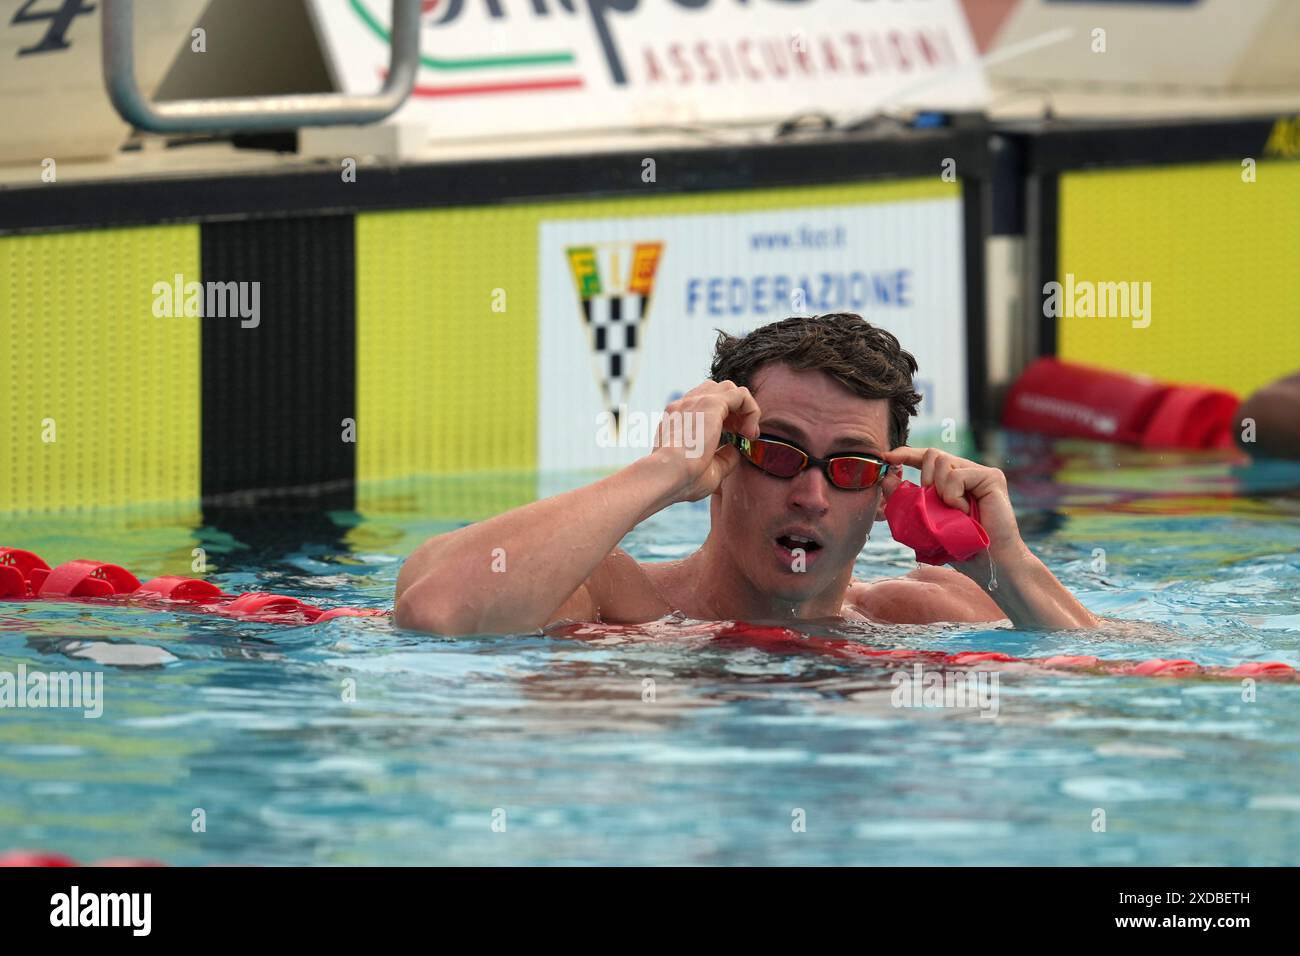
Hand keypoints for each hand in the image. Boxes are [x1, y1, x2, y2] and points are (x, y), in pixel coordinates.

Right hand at [650, 380, 761, 502]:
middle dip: (734, 410)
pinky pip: (741, 395)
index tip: (733, 439)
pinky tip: (750, 432)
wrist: (666, 474)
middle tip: (740, 435)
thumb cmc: (681, 479)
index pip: (704, 405)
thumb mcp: (707, 469)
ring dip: (743, 408)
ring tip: (747, 432)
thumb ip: (723, 457)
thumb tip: (736, 450)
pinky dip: (752, 410)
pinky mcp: (712, 403)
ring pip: (730, 389)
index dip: (724, 419)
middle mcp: (685, 406)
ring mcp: (697, 401)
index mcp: (678, 419)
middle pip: (716, 392)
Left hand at [881, 446, 1027, 564]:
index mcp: (951, 480)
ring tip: (954, 511)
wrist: (988, 562)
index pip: (926, 458)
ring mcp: (980, 473)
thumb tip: (886, 478)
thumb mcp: (923, 521)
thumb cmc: (958, 545)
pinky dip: (953, 495)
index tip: (887, 457)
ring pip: (943, 461)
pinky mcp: (992, 477)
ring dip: (940, 490)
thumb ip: (905, 499)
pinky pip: (957, 475)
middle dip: (924, 478)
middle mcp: (967, 472)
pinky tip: (964, 511)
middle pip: (932, 455)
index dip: (907, 454)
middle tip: (935, 504)